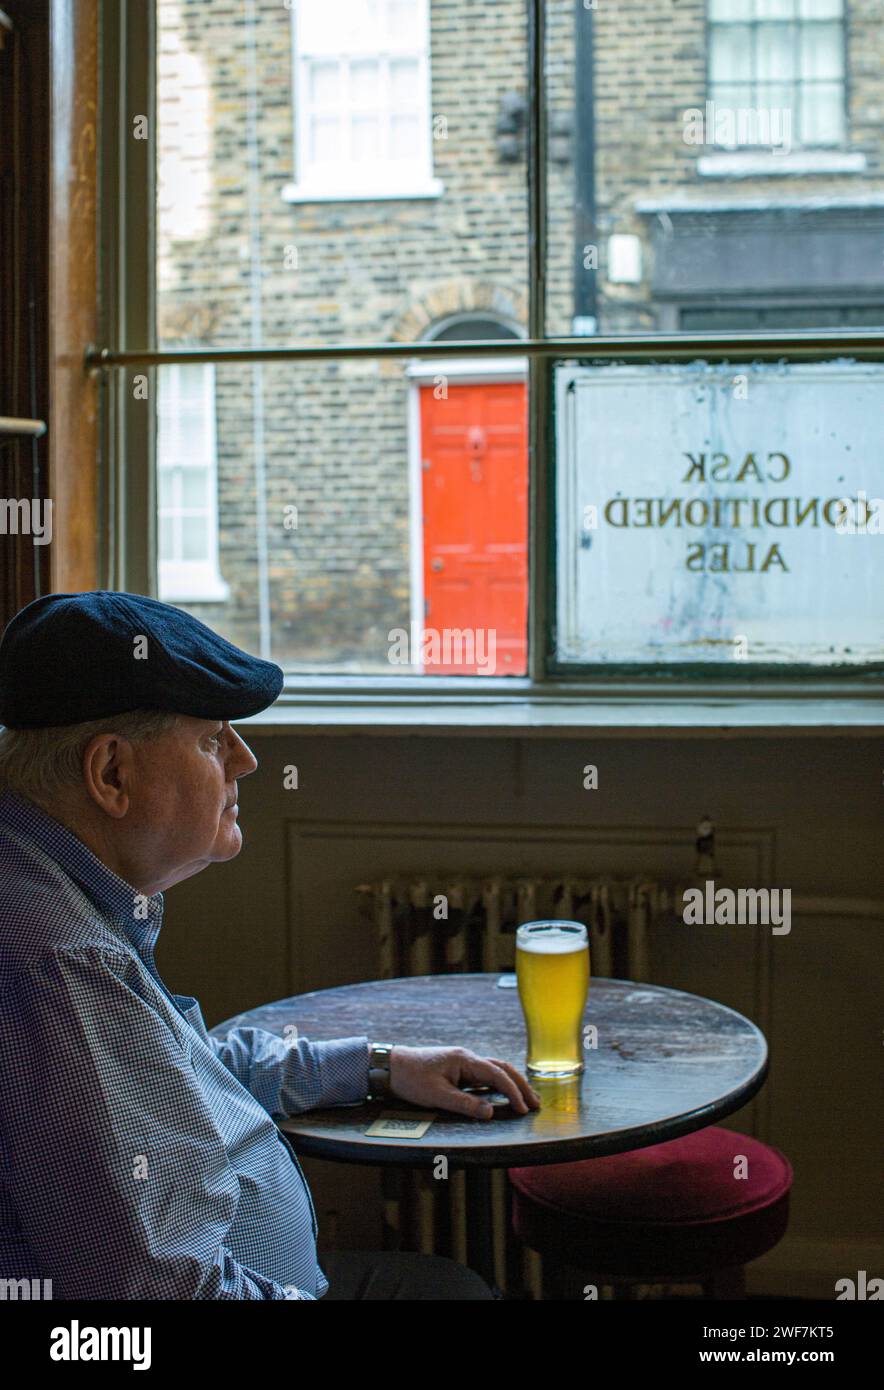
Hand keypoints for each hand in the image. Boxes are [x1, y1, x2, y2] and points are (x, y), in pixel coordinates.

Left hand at [388, 1045, 540, 1119]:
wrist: (390, 1066)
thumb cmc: (411, 1079)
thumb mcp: (436, 1095)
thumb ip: (465, 1104)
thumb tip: (491, 1112)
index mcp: (465, 1060)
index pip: (497, 1075)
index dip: (513, 1092)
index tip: (524, 1109)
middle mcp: (467, 1058)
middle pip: (502, 1068)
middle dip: (521, 1086)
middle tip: (536, 1104)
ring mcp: (463, 1063)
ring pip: (495, 1071)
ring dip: (512, 1084)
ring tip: (527, 1099)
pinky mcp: (458, 1070)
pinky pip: (484, 1076)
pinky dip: (499, 1084)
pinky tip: (504, 1095)